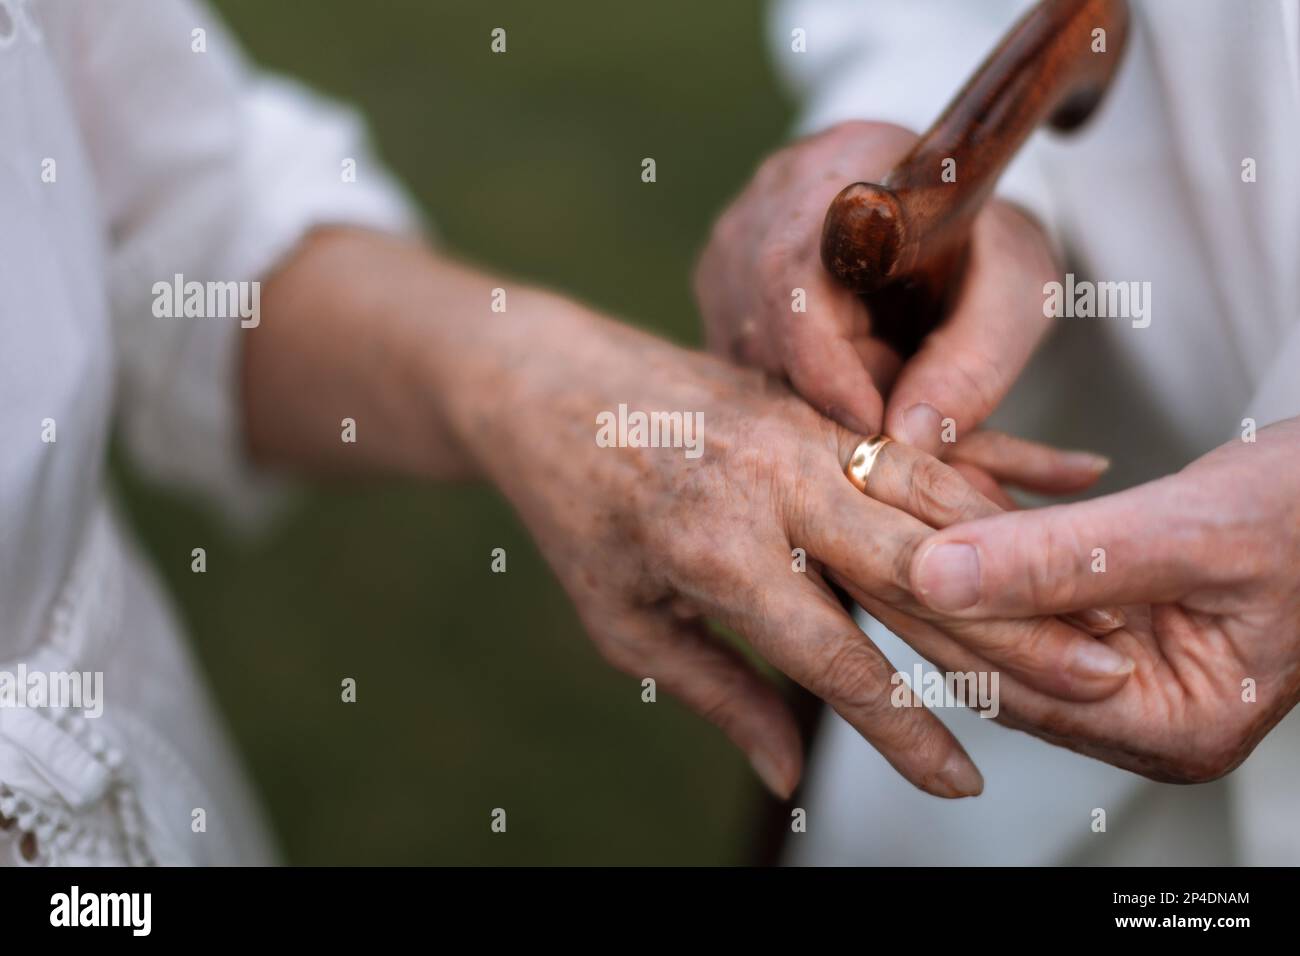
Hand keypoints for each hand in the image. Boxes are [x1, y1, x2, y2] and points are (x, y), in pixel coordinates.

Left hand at [246, 229, 1128, 798]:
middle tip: (1102, 683)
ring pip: (940, 500)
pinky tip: (1076, 474)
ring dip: (1026, 556)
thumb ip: (715, 693)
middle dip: (1017, 636)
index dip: (906, 729)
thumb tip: (787, 773)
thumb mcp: (623, 622)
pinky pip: (923, 440)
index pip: (837, 658)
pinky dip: (1002, 460)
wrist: (546, 381)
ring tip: (1098, 606)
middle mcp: (776, 484)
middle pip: (923, 572)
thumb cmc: (576, 513)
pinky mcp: (819, 400)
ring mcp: (804, 430)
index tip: (962, 782)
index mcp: (718, 552)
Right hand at [694, 120, 1058, 454]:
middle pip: (770, 336)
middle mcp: (765, 202)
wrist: (942, 206)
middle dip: (836, 392)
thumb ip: (973, 364)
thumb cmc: (983, 248)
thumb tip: (905, 438)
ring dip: (815, 392)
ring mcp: (728, 243)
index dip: (827, 368)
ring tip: (882, 361)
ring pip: (748, 359)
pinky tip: (844, 361)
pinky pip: (737, 364)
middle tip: (905, 391)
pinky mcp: (714, 283)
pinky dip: (793, 385)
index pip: (796, 283)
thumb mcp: (1015, 294)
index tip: (877, 425)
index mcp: (845, 175)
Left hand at [892, 419, 1299, 780]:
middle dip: (927, 583)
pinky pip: (1039, 583)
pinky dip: (995, 537)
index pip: (1015, 679)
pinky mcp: (1125, 617)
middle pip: (1002, 653)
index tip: (869, 555)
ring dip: (951, 552)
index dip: (936, 616)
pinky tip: (944, 493)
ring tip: (880, 500)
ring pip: (1012, 614)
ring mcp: (1134, 665)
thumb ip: (1062, 559)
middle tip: (852, 524)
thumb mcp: (1188, 533)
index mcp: (1172, 724)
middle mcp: (1145, 710)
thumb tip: (938, 574)